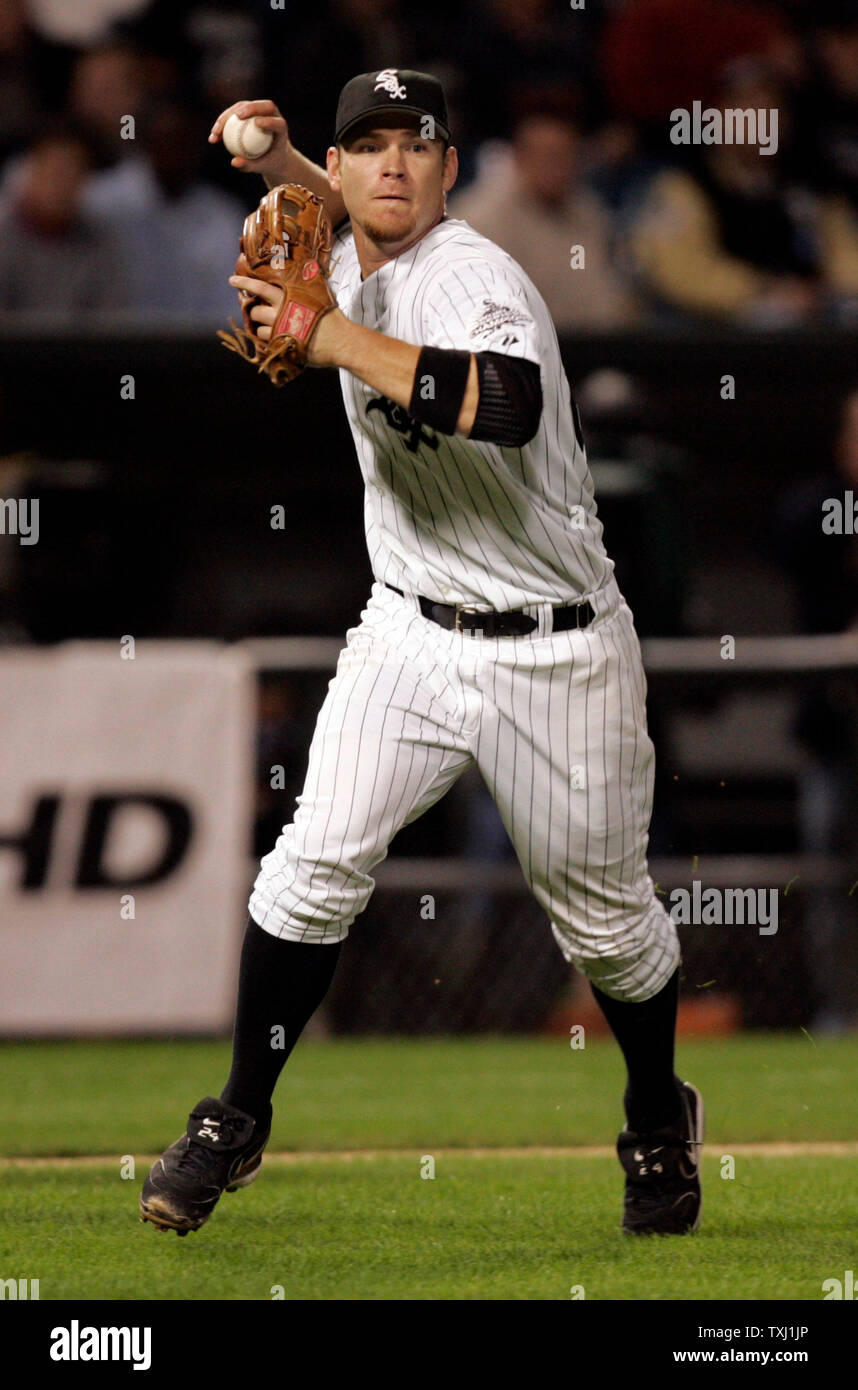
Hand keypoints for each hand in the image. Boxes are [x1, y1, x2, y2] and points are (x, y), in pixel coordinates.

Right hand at [209, 99, 289, 174]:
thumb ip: (250, 165)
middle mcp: (272, 115)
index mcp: (281, 128)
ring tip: (217, 131)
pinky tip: (214, 134)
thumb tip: (234, 162)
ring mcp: (260, 110)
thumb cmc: (269, 163)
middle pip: (262, 106)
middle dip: (249, 107)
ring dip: (228, 115)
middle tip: (237, 116)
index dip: (269, 120)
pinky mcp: (249, 111)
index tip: (258, 123)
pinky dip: (223, 122)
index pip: (278, 122)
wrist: (272, 155)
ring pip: (243, 106)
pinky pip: (234, 113)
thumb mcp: (261, 167)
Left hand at [228, 275, 346, 360]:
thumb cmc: (332, 316)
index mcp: (287, 296)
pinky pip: (266, 343)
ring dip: (262, 329)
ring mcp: (279, 330)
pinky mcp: (280, 346)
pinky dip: (269, 341)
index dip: (244, 283)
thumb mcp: (320, 292)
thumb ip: (308, 282)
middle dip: (256, 312)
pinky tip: (279, 339)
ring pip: (258, 328)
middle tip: (262, 313)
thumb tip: (308, 266)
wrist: (339, 340)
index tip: (231, 281)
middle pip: (255, 310)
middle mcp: (279, 312)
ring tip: (276, 329)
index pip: (260, 287)